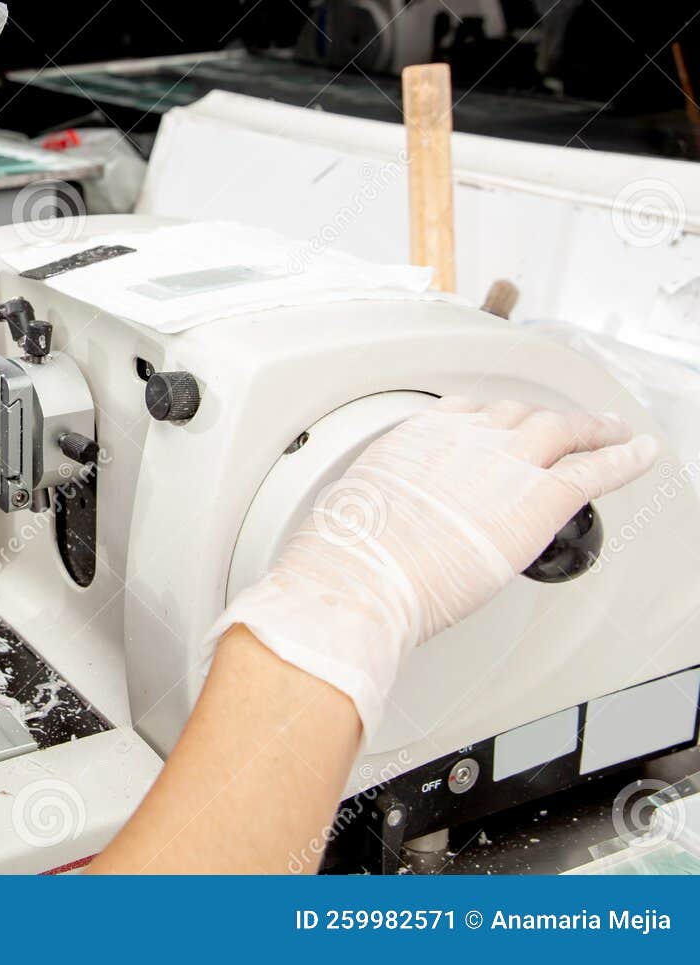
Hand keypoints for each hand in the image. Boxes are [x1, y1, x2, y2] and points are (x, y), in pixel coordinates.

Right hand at [211, 398, 659, 731]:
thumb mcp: (354, 510)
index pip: (464, 413)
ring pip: (563, 431)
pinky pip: (596, 468)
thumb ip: (383, 506)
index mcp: (415, 438)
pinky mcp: (540, 496)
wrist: (362, 576)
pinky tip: (641, 453)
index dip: (490, 419)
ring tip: (614, 431)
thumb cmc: (347, 557)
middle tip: (566, 423)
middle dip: (544, 418)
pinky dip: (625, 457)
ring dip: (594, 429)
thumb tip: (383, 526)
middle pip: (517, 415)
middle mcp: (463, 439)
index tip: (498, 423)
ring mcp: (505, 462)